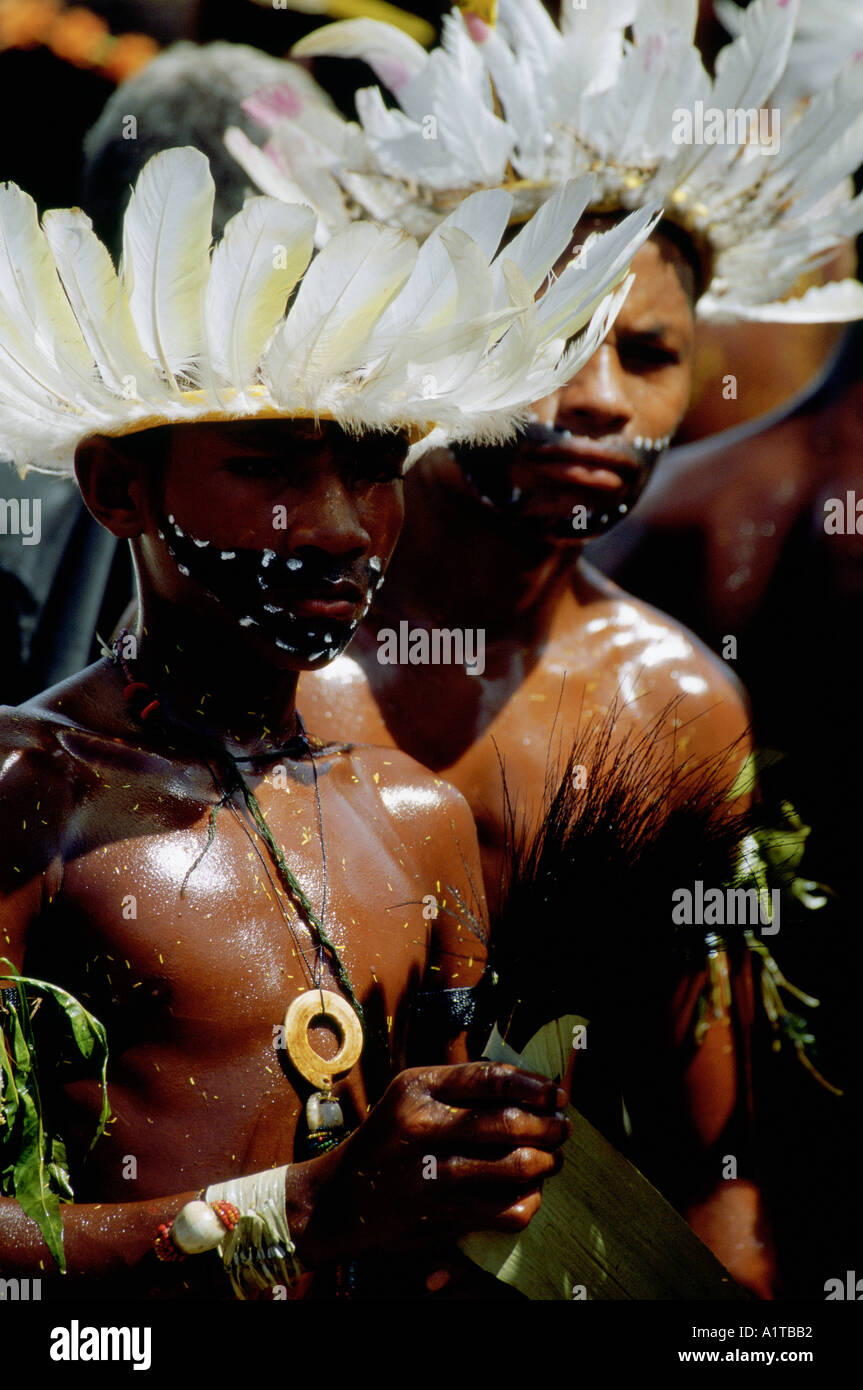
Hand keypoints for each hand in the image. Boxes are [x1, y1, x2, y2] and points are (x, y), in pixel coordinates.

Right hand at [292, 1061, 569, 1265]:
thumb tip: (531, 1086)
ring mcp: (431, 1174)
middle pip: (507, 1122)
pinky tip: (530, 1194)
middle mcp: (423, 1127)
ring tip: (553, 1159)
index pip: (490, 1078)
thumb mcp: (412, 1095)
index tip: (557, 1093)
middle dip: (548, 1126)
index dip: (533, 1086)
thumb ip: (462, 1087)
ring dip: (546, 1163)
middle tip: (563, 1128)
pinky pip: (503, 1210)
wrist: (342, 1198)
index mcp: (418, 1089)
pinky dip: (528, 1202)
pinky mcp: (439, 1215)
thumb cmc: (390, 1137)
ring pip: (513, 1167)